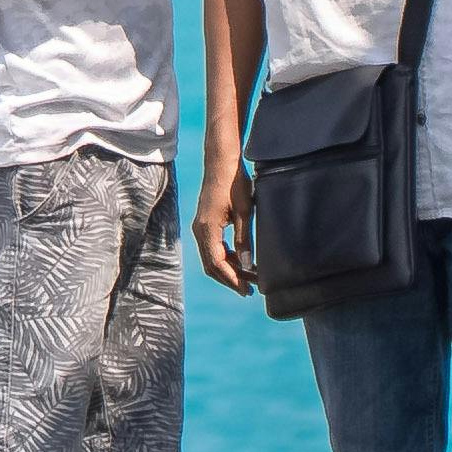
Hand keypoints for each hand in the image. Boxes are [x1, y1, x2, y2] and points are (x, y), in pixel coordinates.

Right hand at [198, 158, 262, 292]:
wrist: (221, 161)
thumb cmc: (234, 182)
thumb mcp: (245, 212)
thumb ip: (244, 240)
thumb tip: (247, 265)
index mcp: (207, 229)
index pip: (217, 264)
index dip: (233, 280)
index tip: (248, 290)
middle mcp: (200, 230)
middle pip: (212, 265)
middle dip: (231, 279)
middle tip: (251, 289)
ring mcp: (201, 227)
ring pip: (212, 257)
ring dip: (230, 269)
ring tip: (251, 276)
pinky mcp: (205, 223)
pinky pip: (213, 247)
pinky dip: (226, 257)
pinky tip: (242, 259)